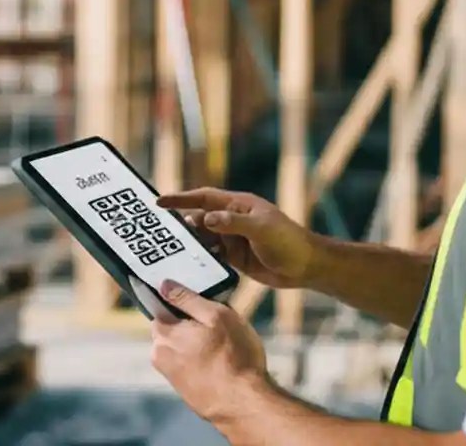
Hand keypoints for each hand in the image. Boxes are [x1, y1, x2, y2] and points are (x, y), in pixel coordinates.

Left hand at [150, 279, 273, 424]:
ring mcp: (169, 374)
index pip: (159, 307)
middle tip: (215, 327)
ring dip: (193, 345)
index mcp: (164, 332)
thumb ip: (187, 299)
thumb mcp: (217, 316)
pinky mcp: (182, 390)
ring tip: (220, 348)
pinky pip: (186, 366)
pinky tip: (218, 364)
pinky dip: (197, 362)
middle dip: (187, 325)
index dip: (178, 303)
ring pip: (178, 348)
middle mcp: (159, 354)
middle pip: (169, 328)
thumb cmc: (233, 357)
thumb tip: (164, 284)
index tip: (196, 305)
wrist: (241, 404)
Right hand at [158, 187, 317, 288]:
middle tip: (159, 233)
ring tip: (169, 252)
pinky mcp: (235, 257)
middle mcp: (232, 219)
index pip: (204, 198)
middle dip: (181, 224)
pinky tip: (188, 266)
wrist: (306, 266)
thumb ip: (234, 223)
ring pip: (204, 239)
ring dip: (190, 244)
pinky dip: (200, 259)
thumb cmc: (289, 241)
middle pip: (200, 219)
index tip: (159, 202)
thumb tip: (206, 218)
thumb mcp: (262, 230)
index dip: (181, 199)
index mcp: (239, 205)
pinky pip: (212, 256)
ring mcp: (233, 238)